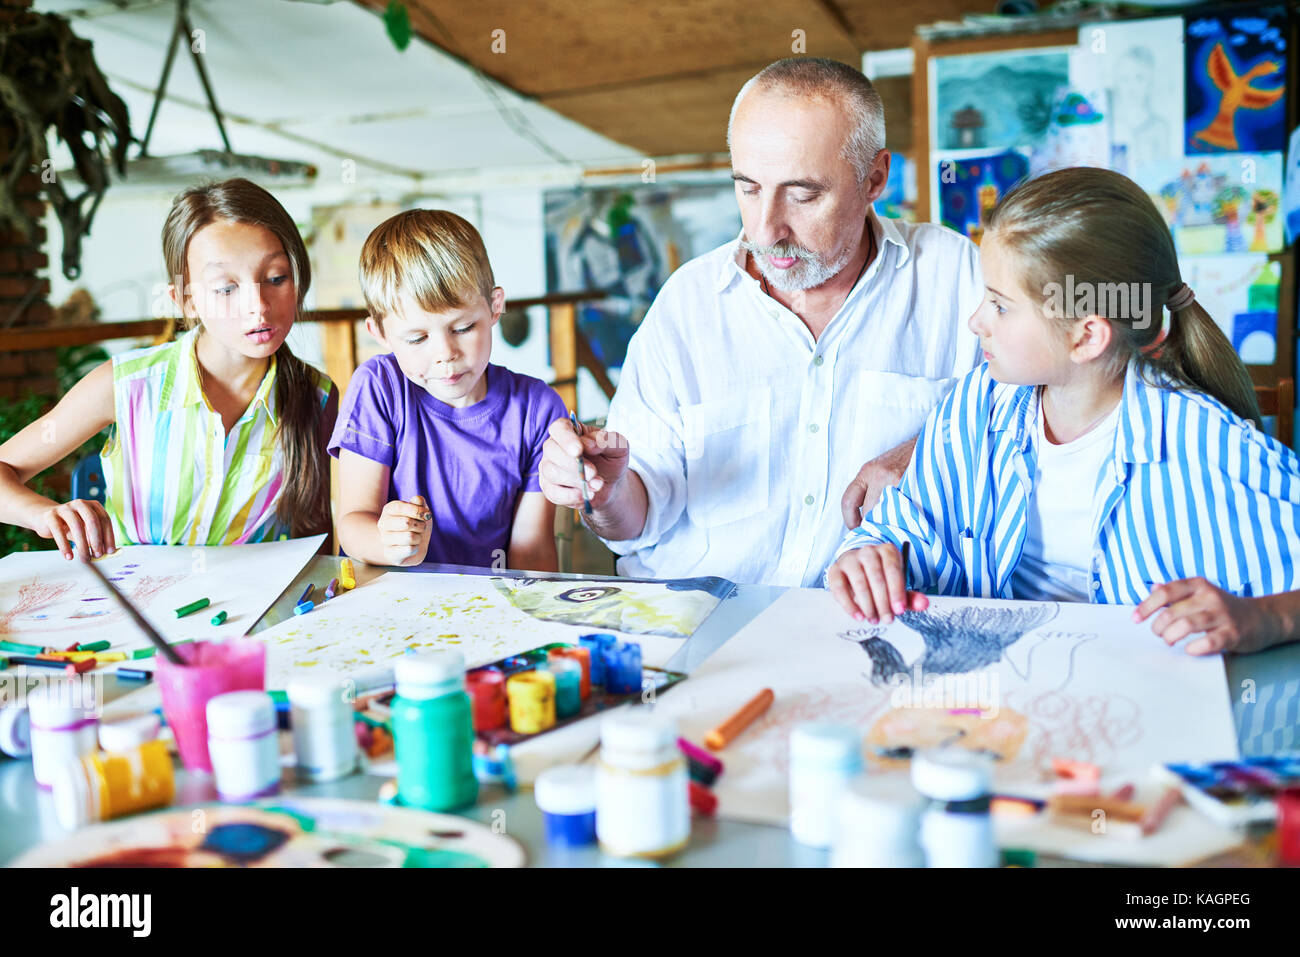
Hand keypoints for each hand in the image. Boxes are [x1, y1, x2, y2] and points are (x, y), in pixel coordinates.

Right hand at [31, 499, 116, 560]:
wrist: (45, 518)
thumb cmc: (70, 526)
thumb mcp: (85, 531)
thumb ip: (97, 539)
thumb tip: (108, 553)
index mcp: (93, 506)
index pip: (105, 520)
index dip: (108, 536)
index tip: (110, 551)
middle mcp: (80, 504)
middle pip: (92, 521)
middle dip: (97, 540)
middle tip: (98, 555)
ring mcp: (65, 508)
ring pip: (76, 526)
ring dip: (82, 545)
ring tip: (85, 559)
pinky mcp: (50, 515)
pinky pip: (58, 531)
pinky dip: (65, 546)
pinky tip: (69, 557)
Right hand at [376, 495, 430, 565]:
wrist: (412, 545)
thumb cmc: (416, 525)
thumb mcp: (420, 511)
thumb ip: (419, 503)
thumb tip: (417, 500)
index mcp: (389, 509)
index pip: (400, 507)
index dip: (417, 510)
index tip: (426, 514)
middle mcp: (383, 523)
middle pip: (406, 523)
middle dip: (420, 525)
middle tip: (421, 527)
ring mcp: (384, 539)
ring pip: (409, 537)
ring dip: (419, 538)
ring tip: (416, 538)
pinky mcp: (389, 553)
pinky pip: (409, 549)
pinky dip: (416, 548)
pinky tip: (412, 547)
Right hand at [538, 417, 629, 510]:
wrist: (610, 484)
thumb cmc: (611, 460)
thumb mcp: (618, 447)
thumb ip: (606, 441)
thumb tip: (588, 444)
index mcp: (571, 430)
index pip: (559, 428)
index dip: (566, 439)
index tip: (579, 450)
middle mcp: (555, 446)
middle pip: (551, 450)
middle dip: (574, 464)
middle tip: (594, 473)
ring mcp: (549, 467)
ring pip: (551, 472)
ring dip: (576, 481)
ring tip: (597, 485)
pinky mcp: (549, 488)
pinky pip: (552, 493)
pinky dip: (570, 496)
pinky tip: (585, 495)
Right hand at [827, 543, 928, 623]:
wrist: (856, 568)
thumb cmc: (880, 578)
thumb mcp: (897, 585)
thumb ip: (910, 596)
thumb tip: (924, 604)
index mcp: (887, 551)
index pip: (893, 569)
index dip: (897, 591)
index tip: (900, 610)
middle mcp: (867, 551)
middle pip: (876, 577)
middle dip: (883, 602)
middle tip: (887, 619)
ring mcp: (849, 559)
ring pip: (859, 582)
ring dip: (868, 605)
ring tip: (874, 619)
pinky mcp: (835, 570)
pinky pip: (839, 587)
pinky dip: (849, 604)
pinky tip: (858, 616)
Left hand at [841, 438, 914, 527]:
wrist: (929, 447)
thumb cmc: (905, 459)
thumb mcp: (880, 468)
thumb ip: (868, 489)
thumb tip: (862, 519)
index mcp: (867, 471)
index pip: (848, 501)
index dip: (850, 520)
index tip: (856, 527)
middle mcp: (880, 475)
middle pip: (867, 513)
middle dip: (873, 524)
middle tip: (880, 529)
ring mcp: (897, 481)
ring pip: (884, 515)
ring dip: (889, 523)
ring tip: (895, 523)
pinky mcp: (914, 488)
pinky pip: (903, 513)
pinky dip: (904, 519)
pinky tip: (908, 518)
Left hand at [1134, 578, 1271, 654]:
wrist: (1261, 618)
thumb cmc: (1222, 608)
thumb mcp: (1200, 594)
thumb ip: (1177, 593)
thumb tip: (1152, 588)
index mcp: (1198, 585)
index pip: (1165, 592)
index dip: (1146, 606)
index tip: (1135, 619)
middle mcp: (1210, 597)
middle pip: (1172, 612)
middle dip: (1158, 626)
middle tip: (1158, 634)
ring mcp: (1222, 615)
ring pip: (1186, 625)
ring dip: (1171, 636)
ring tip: (1169, 640)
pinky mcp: (1233, 633)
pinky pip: (1208, 642)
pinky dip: (1194, 648)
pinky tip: (1189, 649)